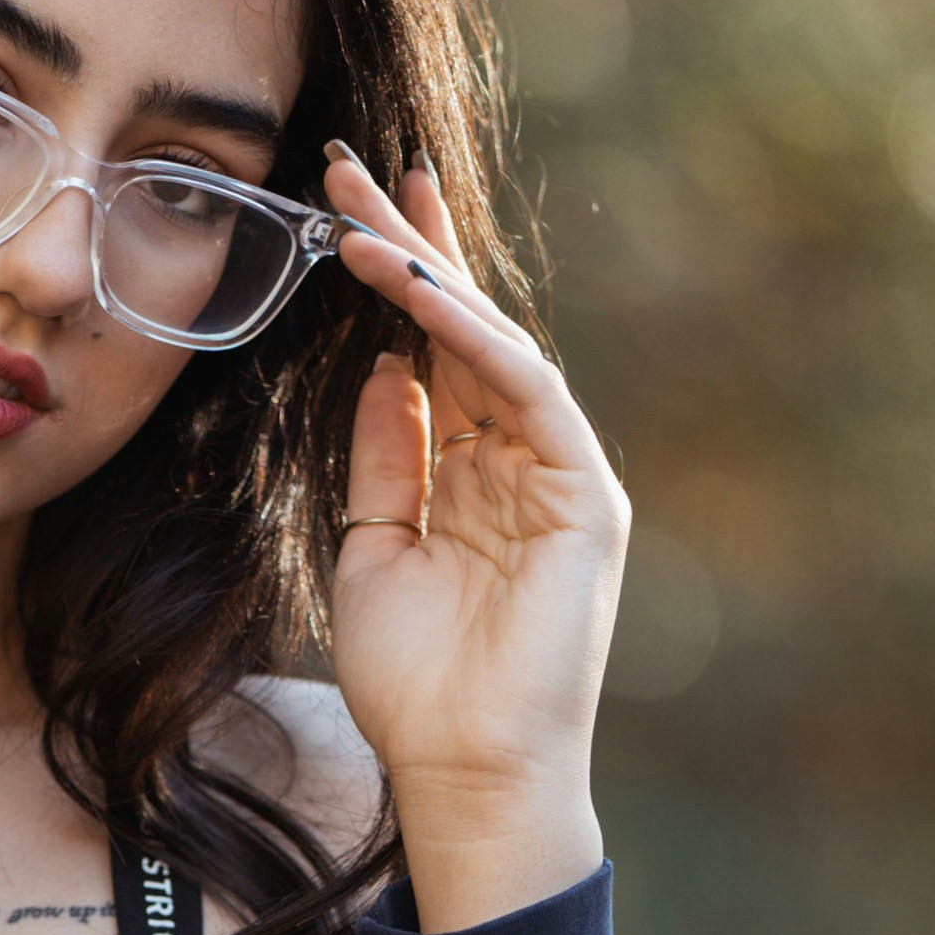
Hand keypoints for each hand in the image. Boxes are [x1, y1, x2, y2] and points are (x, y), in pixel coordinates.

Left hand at [323, 144, 629, 931]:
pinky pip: (527, 393)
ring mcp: (560, 476)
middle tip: (351, 164)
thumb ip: (386, 456)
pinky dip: (472, 338)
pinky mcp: (583, 497)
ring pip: (494, 346)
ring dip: (429, 274)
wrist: (464, 771)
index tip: (351, 208)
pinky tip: (419, 292)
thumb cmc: (416, 687)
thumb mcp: (374, 548)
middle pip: (465, 328)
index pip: (437, 352)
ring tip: (363, 214)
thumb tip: (380, 366)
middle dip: (412, 243)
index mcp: (475, 474)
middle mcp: (523, 462)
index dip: (400, 275)